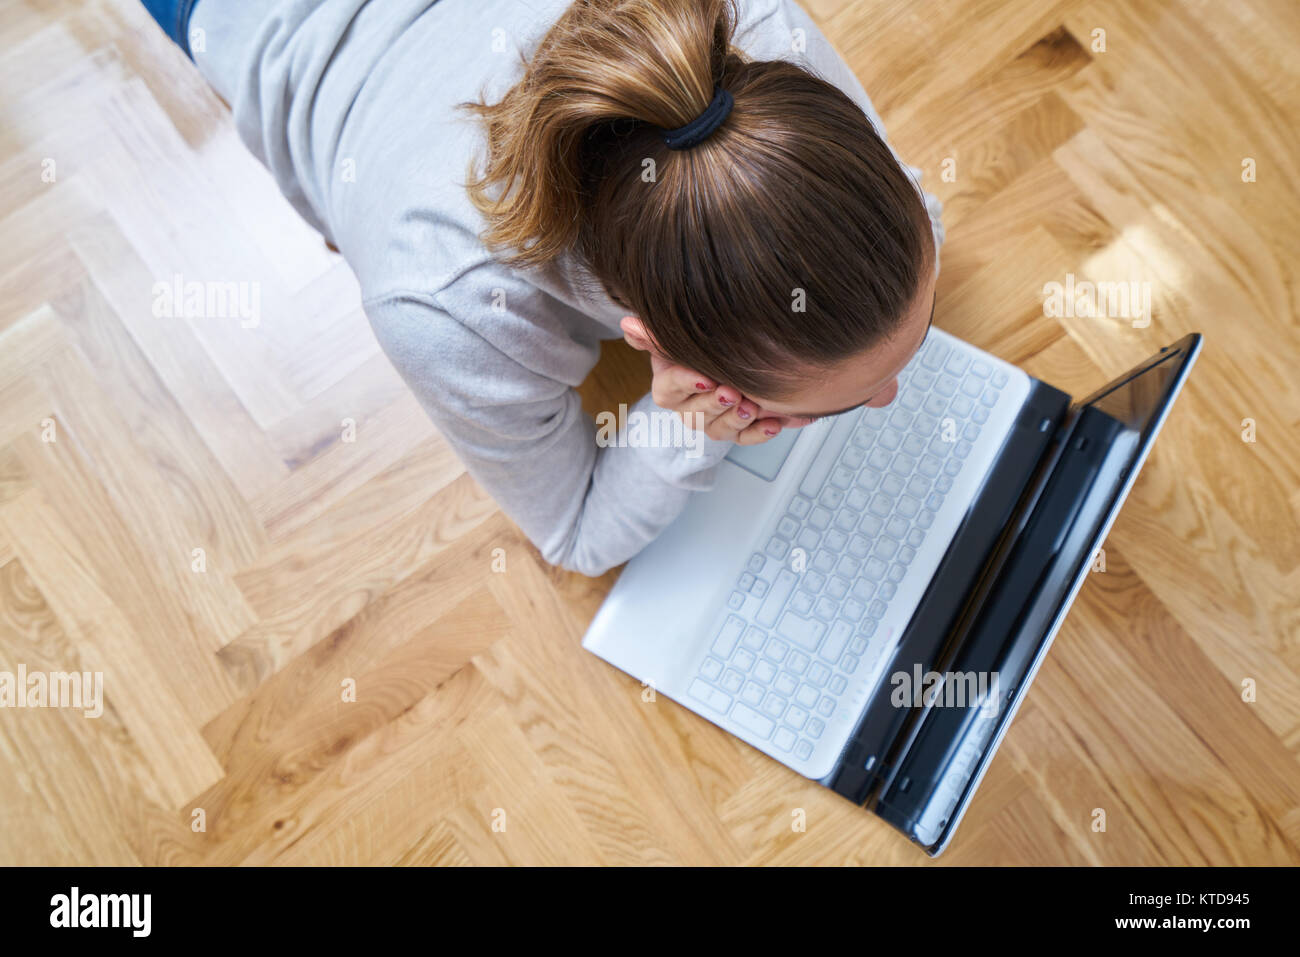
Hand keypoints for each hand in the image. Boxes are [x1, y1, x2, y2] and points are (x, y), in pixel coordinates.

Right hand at [621, 317, 784, 443]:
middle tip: (733, 393)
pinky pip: (746, 439)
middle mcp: (688, 408)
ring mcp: (712, 422)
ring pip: (719, 430)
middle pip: (695, 414)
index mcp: (671, 384)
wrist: (747, 357)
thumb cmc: (707, 345)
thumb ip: (657, 334)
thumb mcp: (682, 336)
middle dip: (715, 404)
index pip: (669, 388)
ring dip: (737, 420)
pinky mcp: (736, 432)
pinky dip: (761, 433)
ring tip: (754, 407)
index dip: (686, 384)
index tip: (705, 379)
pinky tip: (775, 422)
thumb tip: (629, 323)